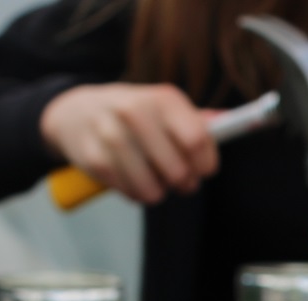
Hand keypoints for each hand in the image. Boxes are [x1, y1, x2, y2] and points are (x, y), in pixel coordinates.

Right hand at [40, 83, 217, 203]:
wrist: (76, 112)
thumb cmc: (134, 114)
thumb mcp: (164, 107)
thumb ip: (198, 120)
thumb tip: (231, 123)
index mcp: (162, 99)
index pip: (196, 140)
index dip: (206, 164)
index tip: (204, 169)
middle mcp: (135, 112)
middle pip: (177, 171)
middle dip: (185, 184)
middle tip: (181, 179)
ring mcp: (111, 136)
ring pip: (153, 191)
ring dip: (159, 192)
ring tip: (155, 179)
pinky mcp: (95, 160)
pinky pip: (130, 195)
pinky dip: (136, 193)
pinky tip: (131, 177)